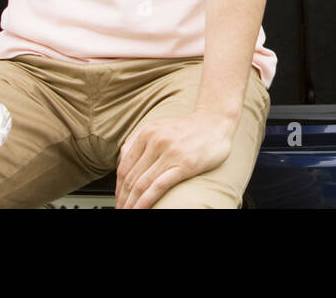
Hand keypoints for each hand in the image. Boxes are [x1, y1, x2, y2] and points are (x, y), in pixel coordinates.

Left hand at [115, 110, 235, 208]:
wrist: (217, 123)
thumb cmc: (189, 129)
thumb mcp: (160, 127)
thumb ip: (140, 141)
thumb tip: (121, 161)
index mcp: (147, 132)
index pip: (124, 167)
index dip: (118, 188)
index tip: (118, 199)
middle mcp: (156, 141)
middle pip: (131, 178)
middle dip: (123, 198)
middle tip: (120, 209)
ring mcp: (170, 153)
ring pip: (141, 184)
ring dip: (131, 203)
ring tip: (128, 212)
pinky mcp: (184, 165)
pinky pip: (159, 186)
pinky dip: (146, 201)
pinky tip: (140, 209)